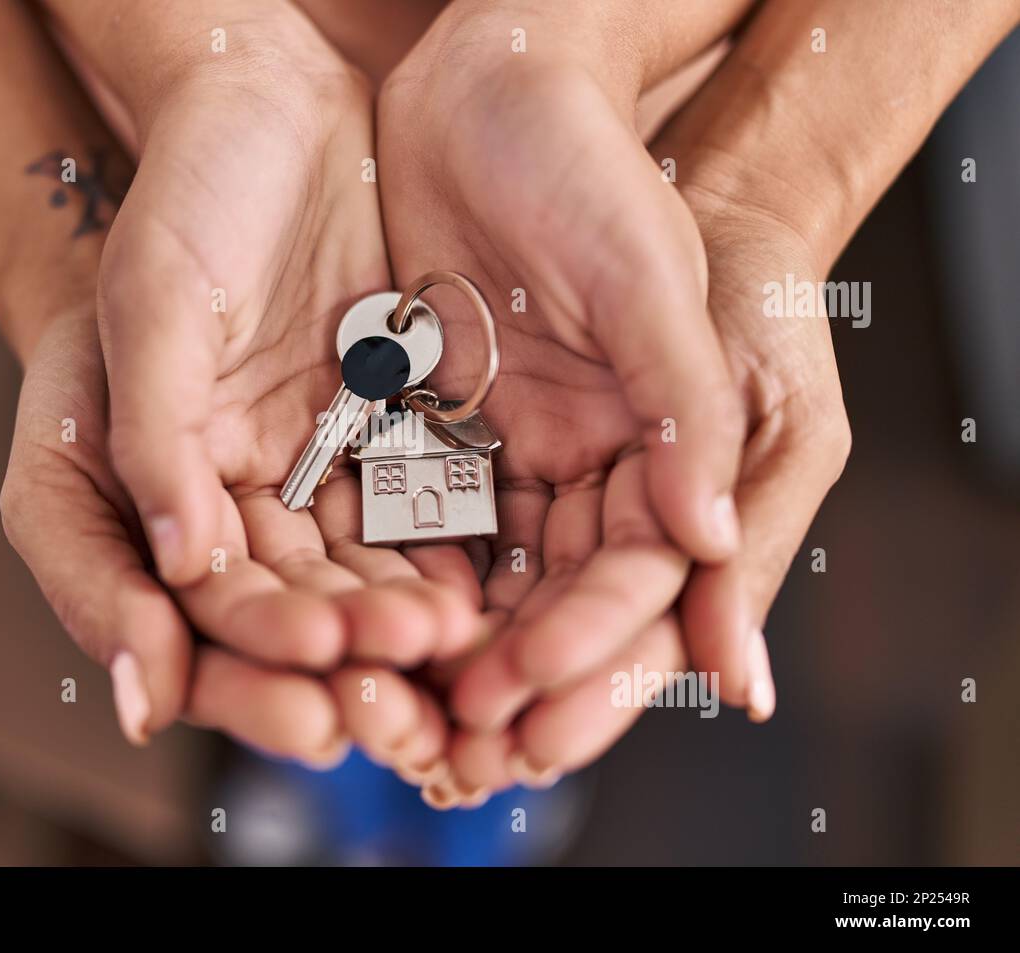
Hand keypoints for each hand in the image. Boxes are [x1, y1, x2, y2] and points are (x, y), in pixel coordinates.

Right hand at [42, 0, 484, 676]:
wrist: (275, 114)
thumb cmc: (185, 201)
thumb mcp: (151, 307)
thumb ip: (157, 439)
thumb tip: (177, 566)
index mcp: (164, 483)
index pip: (206, 598)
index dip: (261, 648)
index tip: (321, 687)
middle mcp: (247, 494)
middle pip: (297, 605)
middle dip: (351, 656)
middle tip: (409, 700)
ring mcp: (325, 467)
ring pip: (370, 570)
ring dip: (412, 621)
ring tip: (462, 651)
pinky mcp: (396, 435)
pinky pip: (432, 509)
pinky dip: (458, 553)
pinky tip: (495, 591)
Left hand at [377, 2, 755, 772]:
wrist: (496, 92)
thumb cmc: (594, 169)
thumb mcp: (651, 278)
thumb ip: (685, 408)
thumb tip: (716, 548)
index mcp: (661, 440)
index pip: (635, 571)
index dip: (588, 643)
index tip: (528, 699)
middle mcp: (589, 460)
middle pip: (556, 596)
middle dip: (511, 671)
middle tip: (458, 743)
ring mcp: (508, 448)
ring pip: (481, 573)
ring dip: (443, 643)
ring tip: (397, 708)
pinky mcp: (433, 424)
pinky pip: (410, 517)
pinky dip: (387, 573)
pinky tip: (352, 625)